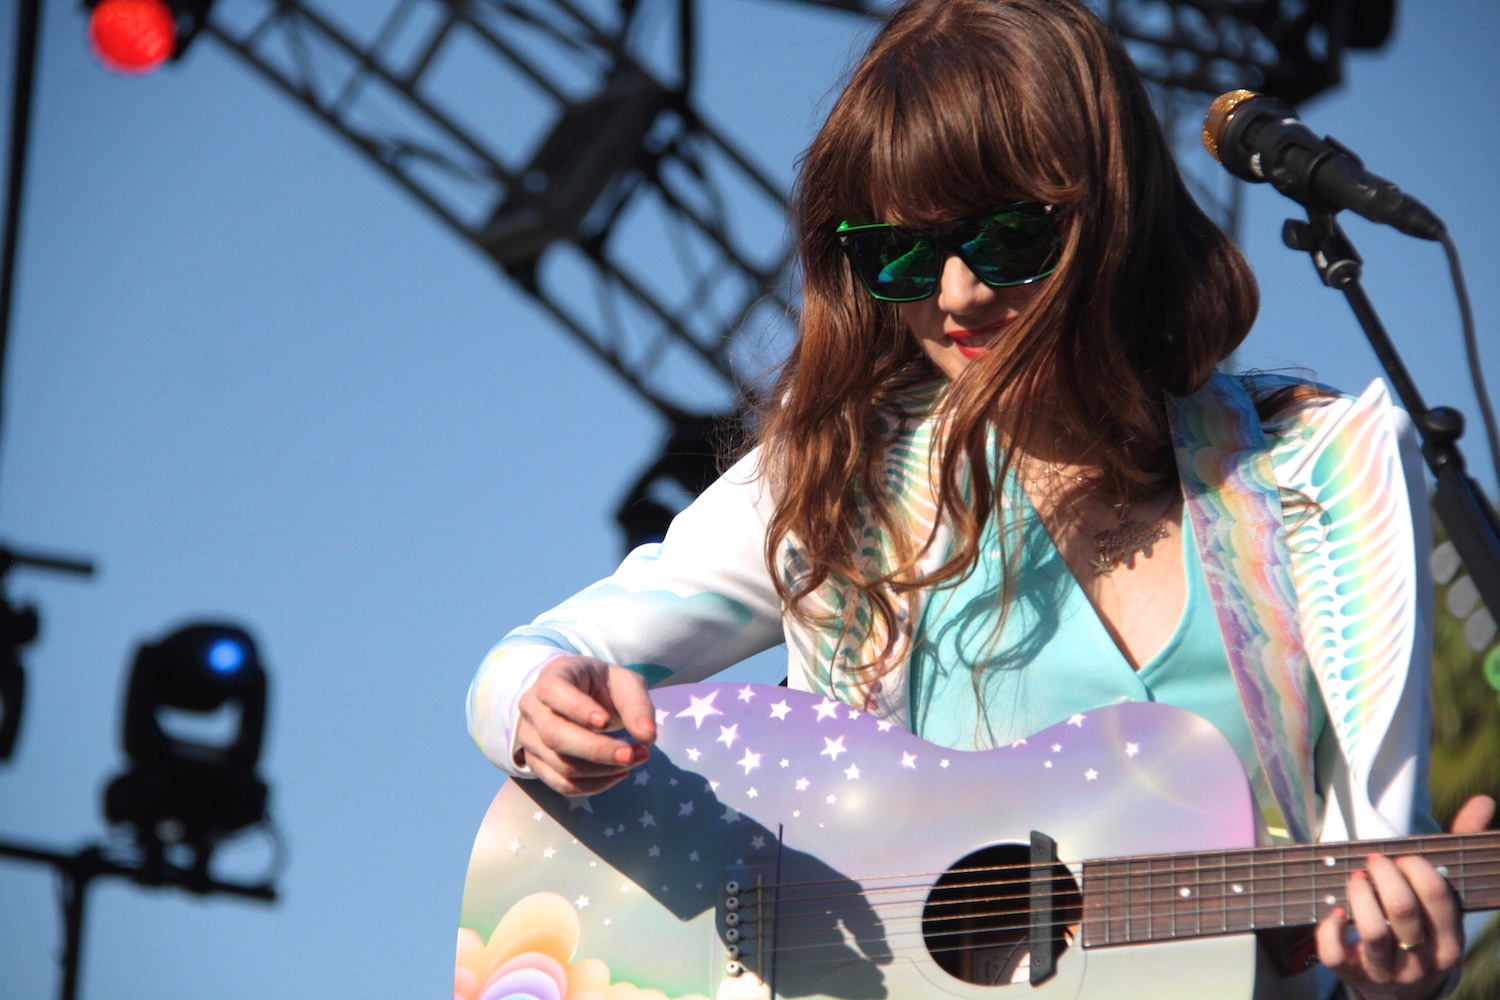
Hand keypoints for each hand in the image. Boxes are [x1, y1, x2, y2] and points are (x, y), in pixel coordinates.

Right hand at [514, 656, 656, 796]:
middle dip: (596, 750)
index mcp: (552, 676)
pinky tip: (619, 773)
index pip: (553, 691)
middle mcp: (532, 706)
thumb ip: (637, 705)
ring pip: (560, 764)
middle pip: (554, 736)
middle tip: (632, 753)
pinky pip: (562, 784)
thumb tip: (648, 736)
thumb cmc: (602, 687)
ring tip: (635, 758)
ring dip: (602, 770)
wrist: (580, 697)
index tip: (606, 722)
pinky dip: (594, 785)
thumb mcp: (625, 684)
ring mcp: (529, 737)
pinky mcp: (536, 763)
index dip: (577, 709)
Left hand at [1316, 794, 1496, 999]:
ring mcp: (1387, 972)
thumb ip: (1459, 850)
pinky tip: (1335, 912)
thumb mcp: (1444, 897)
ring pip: (1371, 932)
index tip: (1402, 857)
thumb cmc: (1424, 927)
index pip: (1438, 898)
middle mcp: (1422, 961)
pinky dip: (1329, 930)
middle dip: (1384, 875)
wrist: (1403, 988)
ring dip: (1358, 895)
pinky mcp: (1353, 976)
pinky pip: (1336, 955)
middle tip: (1374, 860)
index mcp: (1450, 941)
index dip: (1416, 869)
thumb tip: (1483, 802)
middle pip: (1402, 911)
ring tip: (1355, 878)